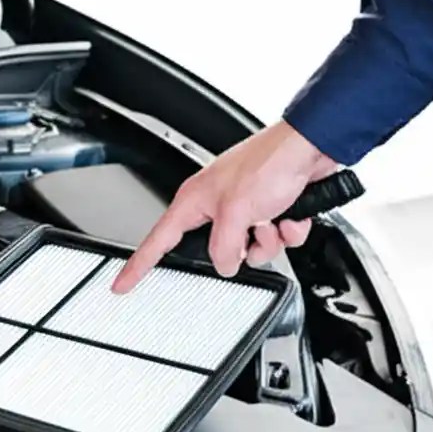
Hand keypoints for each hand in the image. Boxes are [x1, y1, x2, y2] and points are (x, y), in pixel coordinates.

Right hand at [112, 120, 337, 293]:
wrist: (309, 148)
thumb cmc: (269, 163)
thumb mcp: (237, 212)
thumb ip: (224, 247)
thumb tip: (224, 265)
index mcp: (194, 201)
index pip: (158, 241)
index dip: (139, 265)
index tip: (123, 283)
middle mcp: (216, 205)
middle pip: (216, 251)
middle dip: (242, 250)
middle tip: (251, 235)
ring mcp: (244, 208)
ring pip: (250, 249)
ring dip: (269, 240)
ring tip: (275, 219)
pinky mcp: (270, 209)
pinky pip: (274, 239)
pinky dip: (287, 231)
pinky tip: (292, 214)